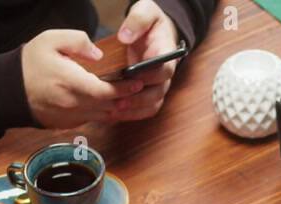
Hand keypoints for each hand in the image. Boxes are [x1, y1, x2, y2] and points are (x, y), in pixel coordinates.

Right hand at [22, 29, 143, 128]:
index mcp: (70, 82)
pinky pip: (92, 121)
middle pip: (109, 107)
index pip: (105, 92)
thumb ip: (78, 41)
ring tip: (128, 97)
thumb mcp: (50, 40)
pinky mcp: (67, 125)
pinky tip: (110, 104)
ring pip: (103, 117)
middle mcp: (72, 104)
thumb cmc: (29, 64)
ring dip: (117, 108)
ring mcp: (70, 118)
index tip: (137, 82)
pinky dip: (104, 114)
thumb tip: (98, 54)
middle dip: (126, 99)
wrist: (8, 90)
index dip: (124, 89)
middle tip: (138, 89)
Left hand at [112, 0, 181, 120]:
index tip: (130, 76)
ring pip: (152, 105)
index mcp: (166, 53)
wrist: (153, 33)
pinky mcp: (149, 94)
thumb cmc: (150, 22)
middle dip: (138, 99)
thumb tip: (124, 37)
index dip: (149, 76)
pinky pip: (145, 110)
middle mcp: (165, 74)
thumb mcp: (145, 11)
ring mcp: (158, 86)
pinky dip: (132, 115)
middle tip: (119, 101)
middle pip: (158, 92)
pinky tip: (114, 114)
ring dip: (134, 110)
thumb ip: (137, 20)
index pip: (164, 69)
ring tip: (114, 111)